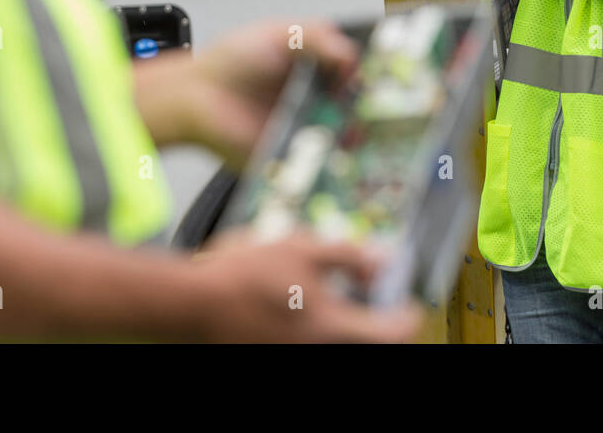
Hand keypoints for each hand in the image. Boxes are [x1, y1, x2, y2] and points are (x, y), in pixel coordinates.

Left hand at [132, 18, 359, 168]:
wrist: (196, 98)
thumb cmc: (230, 62)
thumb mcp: (279, 32)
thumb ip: (318, 37)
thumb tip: (351, 54)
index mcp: (317, 67)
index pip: (357, 71)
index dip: (373, 73)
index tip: (387, 74)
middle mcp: (316, 98)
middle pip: (359, 105)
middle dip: (373, 104)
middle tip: (377, 102)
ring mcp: (308, 128)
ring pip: (347, 134)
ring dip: (358, 130)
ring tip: (360, 122)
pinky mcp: (295, 154)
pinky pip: (321, 159)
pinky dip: (334, 156)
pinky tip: (338, 144)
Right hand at [188, 229, 423, 341]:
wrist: (192, 302)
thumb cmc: (243, 274)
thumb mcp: (303, 248)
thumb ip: (348, 256)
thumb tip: (383, 259)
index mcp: (333, 325)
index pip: (394, 331)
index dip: (408, 313)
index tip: (410, 300)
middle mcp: (319, 349)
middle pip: (368, 340)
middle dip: (377, 316)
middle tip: (373, 289)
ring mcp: (297, 354)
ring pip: (339, 338)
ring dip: (346, 317)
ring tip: (333, 287)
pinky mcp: (276, 350)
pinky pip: (312, 339)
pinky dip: (320, 322)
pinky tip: (304, 297)